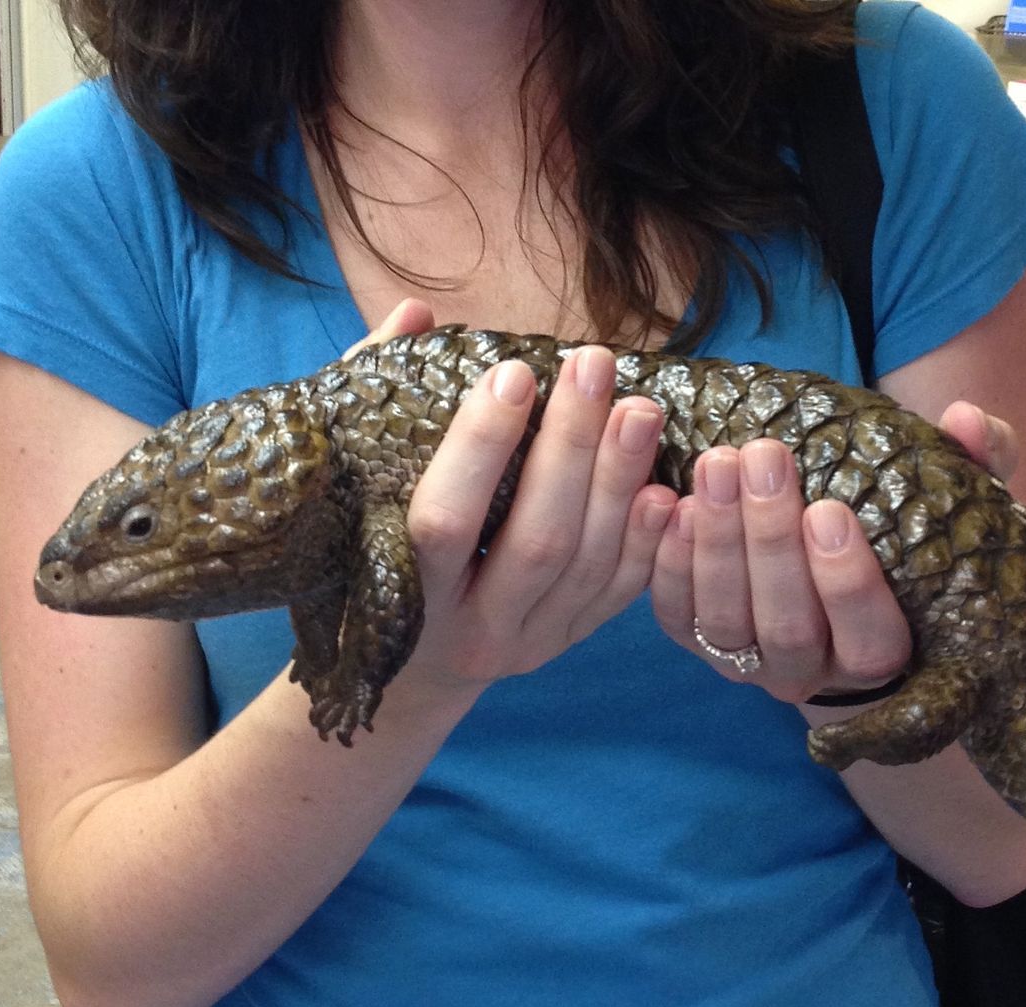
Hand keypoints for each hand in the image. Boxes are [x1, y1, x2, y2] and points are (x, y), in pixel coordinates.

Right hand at [391, 328, 676, 703]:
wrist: (410, 670)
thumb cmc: (373, 558)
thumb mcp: (359, 484)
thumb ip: (380, 396)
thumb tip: (416, 316)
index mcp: (402, 595)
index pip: (445, 520)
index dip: (482, 446)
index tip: (513, 371)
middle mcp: (469, 630)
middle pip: (537, 539)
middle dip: (571, 447)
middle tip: (594, 366)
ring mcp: (526, 644)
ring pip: (587, 565)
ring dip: (618, 480)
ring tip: (640, 408)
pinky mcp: (567, 645)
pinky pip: (618, 596)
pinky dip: (646, 540)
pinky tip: (665, 487)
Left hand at [650, 400, 1018, 703]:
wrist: (835, 581)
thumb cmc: (901, 537)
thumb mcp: (949, 503)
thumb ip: (975, 461)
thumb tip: (964, 418)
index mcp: (883, 653)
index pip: (868, 638)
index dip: (846, 582)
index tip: (828, 510)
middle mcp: (813, 673)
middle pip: (786, 626)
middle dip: (769, 539)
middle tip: (758, 457)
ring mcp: (749, 664)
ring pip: (726, 620)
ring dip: (717, 542)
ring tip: (714, 465)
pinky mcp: (698, 643)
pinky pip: (676, 617)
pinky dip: (669, 564)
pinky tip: (670, 505)